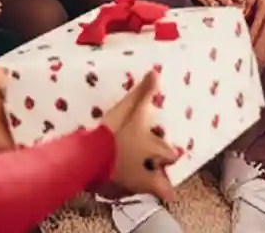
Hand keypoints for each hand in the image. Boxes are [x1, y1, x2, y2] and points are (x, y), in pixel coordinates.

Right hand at [95, 71, 179, 202]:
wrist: (89, 157)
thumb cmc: (114, 133)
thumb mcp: (130, 109)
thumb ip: (143, 93)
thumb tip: (155, 73)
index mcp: (155, 151)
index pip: (173, 157)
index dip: (173, 155)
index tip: (175, 152)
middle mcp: (147, 171)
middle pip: (163, 186)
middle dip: (163, 181)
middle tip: (159, 172)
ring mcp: (131, 183)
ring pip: (145, 191)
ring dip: (144, 185)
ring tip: (138, 177)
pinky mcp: (114, 189)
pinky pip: (124, 192)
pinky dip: (122, 188)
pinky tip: (115, 178)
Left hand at [244, 0, 264, 69]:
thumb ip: (245, 4)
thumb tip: (240, 14)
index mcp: (264, 13)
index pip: (257, 30)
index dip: (251, 41)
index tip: (245, 51)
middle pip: (264, 41)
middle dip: (258, 54)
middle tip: (251, 67)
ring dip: (263, 56)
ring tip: (258, 70)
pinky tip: (264, 62)